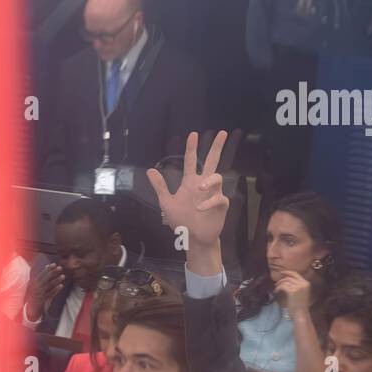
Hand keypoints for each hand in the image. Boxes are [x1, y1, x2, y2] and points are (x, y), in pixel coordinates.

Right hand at [26, 262, 65, 321]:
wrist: (31, 307)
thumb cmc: (35, 293)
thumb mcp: (36, 283)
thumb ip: (42, 275)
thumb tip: (48, 266)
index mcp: (34, 282)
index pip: (41, 274)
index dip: (48, 269)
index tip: (54, 264)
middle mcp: (36, 287)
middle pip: (46, 278)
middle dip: (53, 272)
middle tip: (60, 268)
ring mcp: (40, 293)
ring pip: (49, 285)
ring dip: (56, 280)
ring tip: (63, 276)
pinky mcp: (43, 299)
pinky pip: (50, 293)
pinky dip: (56, 289)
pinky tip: (61, 285)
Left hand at [146, 130, 230, 250]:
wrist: (192, 238)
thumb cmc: (181, 220)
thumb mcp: (167, 202)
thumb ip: (160, 187)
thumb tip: (150, 170)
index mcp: (190, 182)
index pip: (192, 161)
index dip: (192, 148)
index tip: (193, 135)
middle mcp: (203, 185)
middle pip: (212, 162)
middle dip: (216, 147)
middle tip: (222, 133)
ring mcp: (213, 194)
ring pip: (218, 178)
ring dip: (209, 181)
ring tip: (199, 188)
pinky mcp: (220, 206)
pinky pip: (219, 198)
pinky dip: (209, 202)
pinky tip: (199, 209)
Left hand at [273, 270, 312, 314]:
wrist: (301, 314)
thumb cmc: (300, 305)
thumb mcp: (301, 293)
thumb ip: (297, 285)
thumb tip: (287, 279)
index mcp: (306, 283)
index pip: (295, 273)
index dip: (287, 272)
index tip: (281, 273)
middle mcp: (303, 283)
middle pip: (289, 276)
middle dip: (282, 278)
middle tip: (276, 282)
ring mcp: (298, 287)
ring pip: (285, 281)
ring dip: (279, 284)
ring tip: (276, 289)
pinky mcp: (292, 291)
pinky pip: (282, 286)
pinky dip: (277, 288)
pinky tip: (276, 292)